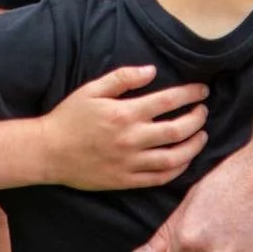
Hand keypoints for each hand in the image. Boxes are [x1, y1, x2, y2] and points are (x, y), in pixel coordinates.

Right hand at [41, 65, 207, 189]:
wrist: (49, 152)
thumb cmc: (69, 117)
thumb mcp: (92, 90)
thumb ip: (123, 78)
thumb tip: (152, 71)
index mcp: (124, 113)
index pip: (168, 102)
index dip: (189, 94)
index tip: (202, 90)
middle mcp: (132, 139)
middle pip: (177, 130)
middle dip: (197, 119)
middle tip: (203, 112)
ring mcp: (131, 163)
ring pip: (174, 158)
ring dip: (194, 146)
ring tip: (202, 136)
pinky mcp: (126, 180)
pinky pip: (160, 178)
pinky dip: (178, 170)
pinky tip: (184, 160)